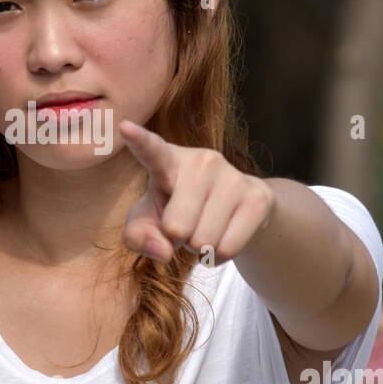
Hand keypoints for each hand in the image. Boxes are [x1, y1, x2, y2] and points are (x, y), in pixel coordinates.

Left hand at [119, 119, 274, 265]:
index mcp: (167, 160)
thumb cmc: (176, 211)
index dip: (139, 140)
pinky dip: (219, 256)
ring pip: (204, 242)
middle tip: (185, 225)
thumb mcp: (147, 222)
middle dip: (177, 240)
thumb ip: (138, 236)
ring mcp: (233, 176)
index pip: (151, 150)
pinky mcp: (258, 198)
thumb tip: (163, 250)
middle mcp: (202, 161)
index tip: (124, 127)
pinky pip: (228, 249)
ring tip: (205, 227)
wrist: (232, 210)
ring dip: (200, 248)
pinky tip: (223, 237)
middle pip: (176, 227)